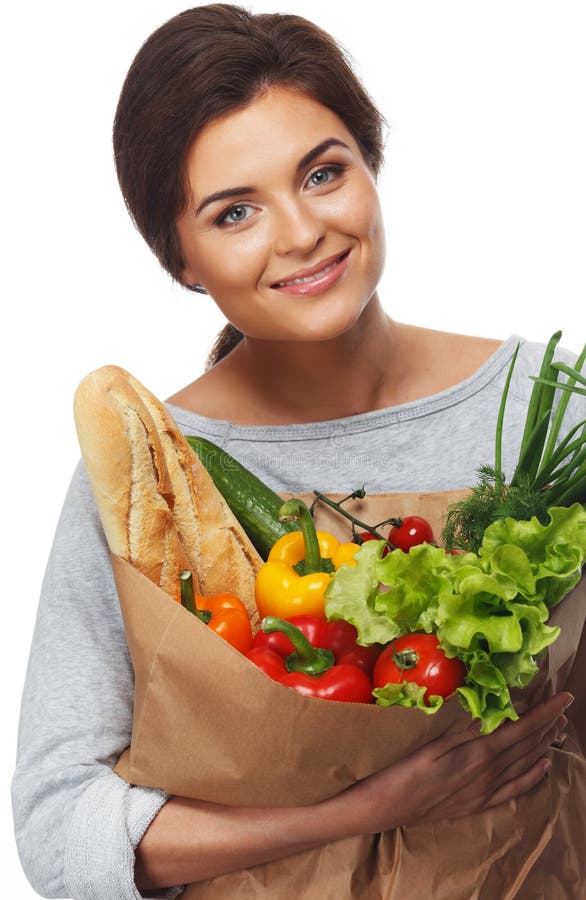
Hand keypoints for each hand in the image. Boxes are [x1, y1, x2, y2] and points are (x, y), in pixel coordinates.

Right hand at [343, 691, 571, 832]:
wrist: (384, 807)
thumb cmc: (401, 769)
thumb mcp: (432, 744)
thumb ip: (466, 732)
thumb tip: (496, 715)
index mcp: (478, 755)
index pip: (521, 729)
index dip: (544, 713)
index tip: (562, 697)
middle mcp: (488, 775)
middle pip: (528, 746)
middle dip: (548, 725)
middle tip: (563, 706)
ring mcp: (485, 792)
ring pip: (525, 765)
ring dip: (544, 745)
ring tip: (559, 729)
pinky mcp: (477, 803)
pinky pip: (514, 790)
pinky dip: (533, 777)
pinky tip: (544, 767)